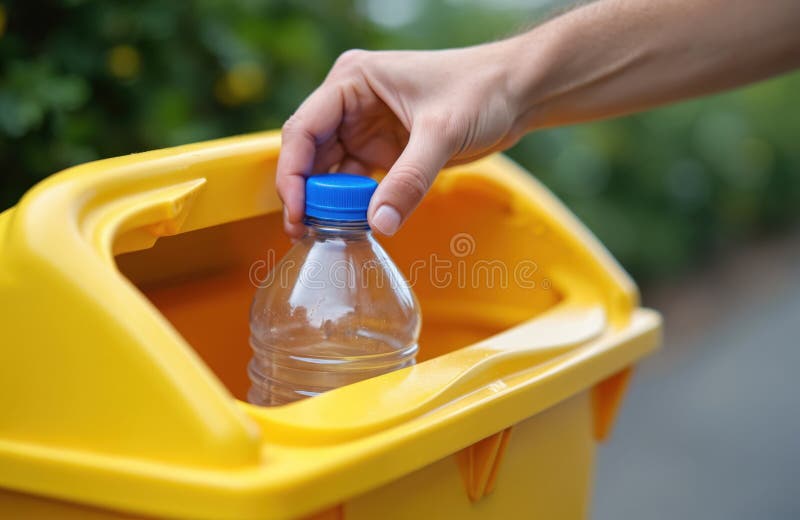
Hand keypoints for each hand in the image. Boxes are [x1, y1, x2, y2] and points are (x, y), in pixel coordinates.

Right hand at [276, 43, 525, 236]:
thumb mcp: (443, 133)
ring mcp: (365, 126)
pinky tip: (351, 226)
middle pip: (310, 153)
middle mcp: (351, 102)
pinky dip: (352, 204)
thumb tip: (380, 224)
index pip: (304, 129)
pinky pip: (355, 181)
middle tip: (303, 233)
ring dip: (326, 203)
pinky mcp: (383, 148)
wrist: (516, 92)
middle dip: (305, 194)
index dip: (293, 172)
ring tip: (321, 236)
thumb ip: (410, 179)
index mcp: (353, 81)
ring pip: (330, 171)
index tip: (297, 210)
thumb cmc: (481, 91)